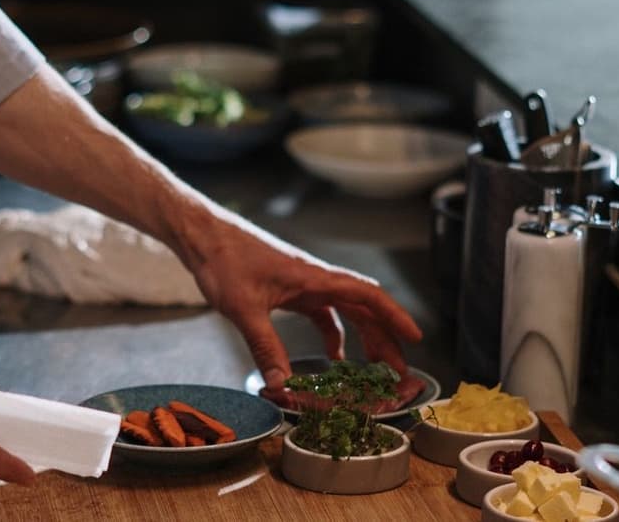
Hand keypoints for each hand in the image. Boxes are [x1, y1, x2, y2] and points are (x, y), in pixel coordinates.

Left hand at [190, 219, 421, 389]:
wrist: (203, 235)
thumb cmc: (224, 259)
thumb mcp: (244, 308)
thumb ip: (265, 346)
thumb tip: (281, 383)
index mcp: (314, 278)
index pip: (368, 295)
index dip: (395, 316)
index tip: (415, 337)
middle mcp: (316, 279)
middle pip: (363, 308)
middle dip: (384, 338)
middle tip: (398, 369)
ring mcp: (304, 284)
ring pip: (345, 311)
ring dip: (362, 337)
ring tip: (374, 368)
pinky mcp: (289, 289)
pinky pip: (322, 314)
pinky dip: (333, 334)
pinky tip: (332, 356)